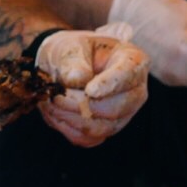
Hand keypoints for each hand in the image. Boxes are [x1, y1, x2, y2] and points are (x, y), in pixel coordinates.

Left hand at [31, 28, 149, 146]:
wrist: (64, 66)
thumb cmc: (73, 51)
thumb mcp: (69, 47)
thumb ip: (72, 60)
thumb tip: (78, 78)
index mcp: (133, 61)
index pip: (128, 76)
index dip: (110, 85)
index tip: (90, 91)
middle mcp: (134, 91)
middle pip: (115, 109)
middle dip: (80, 105)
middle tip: (56, 96)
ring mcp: (124, 114)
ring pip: (100, 128)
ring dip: (70, 118)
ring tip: (52, 101)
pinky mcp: (107, 130)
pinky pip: (88, 139)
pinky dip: (67, 127)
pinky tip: (56, 112)